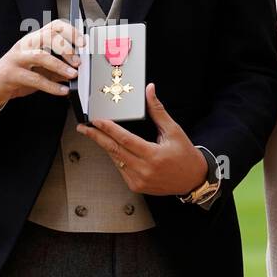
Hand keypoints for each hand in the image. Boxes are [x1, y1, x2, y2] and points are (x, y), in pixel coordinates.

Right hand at [0, 19, 82, 110]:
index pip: (54, 26)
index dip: (71, 32)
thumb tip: (78, 71)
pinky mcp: (11, 74)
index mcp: (34, 40)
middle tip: (78, 61)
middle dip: (66, 48)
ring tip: (72, 74)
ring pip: (40, 55)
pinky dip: (51, 86)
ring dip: (60, 65)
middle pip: (48, 36)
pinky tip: (62, 90)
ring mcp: (16, 58)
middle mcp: (25, 45)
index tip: (84, 43)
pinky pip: (33, 78)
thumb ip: (57, 68)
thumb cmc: (17, 75)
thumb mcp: (40, 70)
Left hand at [76, 82, 208, 195]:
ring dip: (104, 146)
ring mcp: (139, 180)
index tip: (96, 120)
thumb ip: (158, 111)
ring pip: (115, 159)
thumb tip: (149, 90)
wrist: (192, 179)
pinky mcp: (136, 186)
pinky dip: (115, 157)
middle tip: (83, 128)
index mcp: (154, 155)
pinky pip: (120, 169)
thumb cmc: (184, 155)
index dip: (108, 129)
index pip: (125, 139)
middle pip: (114, 150)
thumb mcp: (173, 130)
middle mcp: (144, 170)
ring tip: (94, 134)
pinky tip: (111, 148)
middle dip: (96, 137)